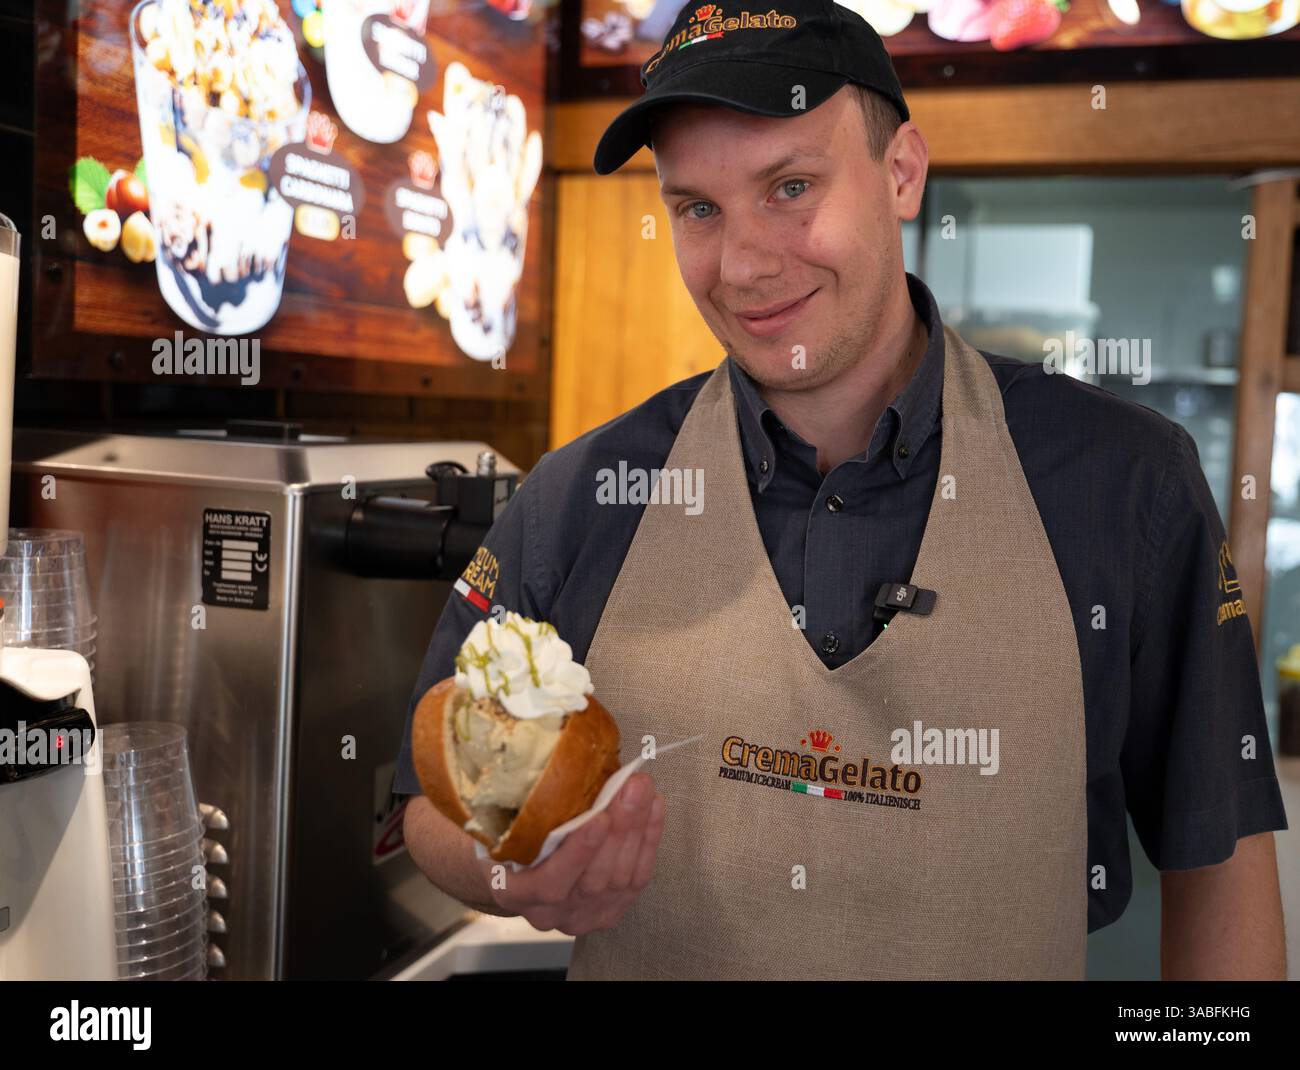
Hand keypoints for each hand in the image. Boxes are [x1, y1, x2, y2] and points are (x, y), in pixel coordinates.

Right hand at [475, 772, 664, 935]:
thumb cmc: (509, 840)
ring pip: (619, 878)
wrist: (515, 872)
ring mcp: (581, 916)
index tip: (598, 818)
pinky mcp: (609, 911)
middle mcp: (548, 912)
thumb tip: (564, 760)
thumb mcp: (506, 824)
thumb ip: (529, 808)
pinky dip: (649, 840)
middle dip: (620, 828)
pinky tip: (653, 808)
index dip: (578, 853)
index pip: (549, 883)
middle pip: (594, 878)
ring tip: (643, 790)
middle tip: (633, 786)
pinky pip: (636, 878)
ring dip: (638, 829)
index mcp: (513, 892)